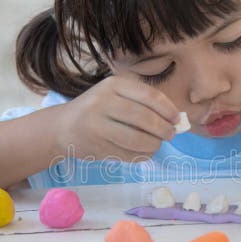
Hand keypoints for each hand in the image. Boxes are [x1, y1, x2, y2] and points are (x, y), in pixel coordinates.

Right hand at [59, 76, 179, 161]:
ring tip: (157, 144)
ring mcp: (97, 126)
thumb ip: (144, 103)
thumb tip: (177, 119)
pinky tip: (143, 152)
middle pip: (144, 118)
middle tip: (170, 135)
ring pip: (137, 139)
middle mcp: (103, 102)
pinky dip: (141, 156)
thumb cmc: (98, 109)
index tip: (177, 119)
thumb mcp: (116, 96)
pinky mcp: (95, 147)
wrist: (63, 126)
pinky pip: (127, 154)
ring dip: (154, 145)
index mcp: (113, 85)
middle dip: (163, 129)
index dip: (168, 109)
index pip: (150, 96)